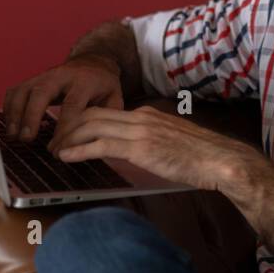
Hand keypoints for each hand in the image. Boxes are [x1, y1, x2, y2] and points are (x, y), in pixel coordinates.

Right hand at [2, 54, 124, 140]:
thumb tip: (99, 143)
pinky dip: (9, 108)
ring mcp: (45, 75)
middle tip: (27, 139)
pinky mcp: (33, 79)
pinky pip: (15, 90)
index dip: (63, 127)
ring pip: (24, 90)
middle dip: (32, 116)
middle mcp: (62, 75)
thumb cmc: (103, 86)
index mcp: (85, 81)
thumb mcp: (115, 98)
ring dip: (15, 113)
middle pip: (42, 92)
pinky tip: (10, 126)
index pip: (72, 105)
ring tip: (13, 136)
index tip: (57, 147)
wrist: (93, 62)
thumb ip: (108, 118)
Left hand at [46, 106, 269, 194]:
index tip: (66, 130)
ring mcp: (140, 130)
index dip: (81, 120)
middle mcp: (141, 117)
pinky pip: (100, 145)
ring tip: (53, 149)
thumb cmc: (202, 158)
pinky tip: (66, 157)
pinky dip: (78, 150)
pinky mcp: (140, 147)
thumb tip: (134, 154)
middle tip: (52, 140)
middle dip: (67, 126)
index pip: (105, 111)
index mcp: (148, 115)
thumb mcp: (172, 144)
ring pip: (91, 126)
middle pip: (92, 113)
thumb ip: (151, 144)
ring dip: (68, 138)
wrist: (221, 161)